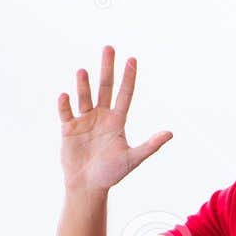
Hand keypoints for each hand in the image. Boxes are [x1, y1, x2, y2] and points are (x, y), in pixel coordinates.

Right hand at [58, 46, 171, 193]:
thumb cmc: (111, 175)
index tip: (131, 59)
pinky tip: (65, 95)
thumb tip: (170, 133)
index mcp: (117, 122)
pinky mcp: (68, 128)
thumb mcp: (132, 159)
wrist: (88, 187)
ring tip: (83, 71)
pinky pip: (66, 112)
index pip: (125, 95)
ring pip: (85, 97)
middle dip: (107, 68)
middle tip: (109, 48)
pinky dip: (65, 104)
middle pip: (105, 88)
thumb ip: (150, 145)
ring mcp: (84, 121)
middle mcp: (101, 116)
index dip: (128, 78)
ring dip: (84, 84)